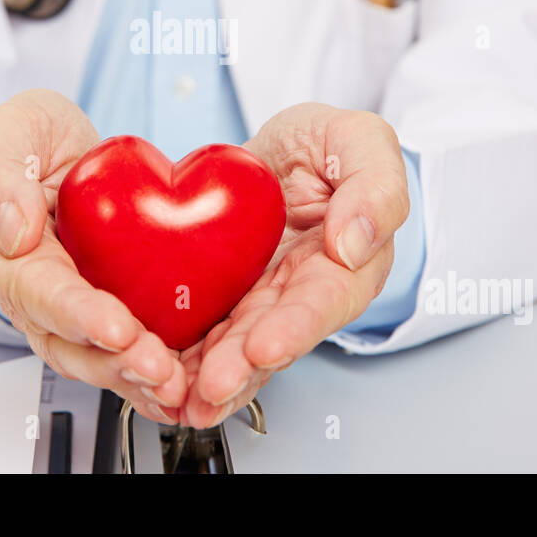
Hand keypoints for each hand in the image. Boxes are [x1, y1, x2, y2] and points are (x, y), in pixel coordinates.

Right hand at [0, 89, 186, 422]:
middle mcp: (33, 290)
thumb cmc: (21, 141)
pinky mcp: (104, 304)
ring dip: (135, 376)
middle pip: (68, 342)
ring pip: (96, 356)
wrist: (46, 148)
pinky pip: (124, 347)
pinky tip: (183, 387)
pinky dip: (150, 373)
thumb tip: (14, 230)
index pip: (39, 291)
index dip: (78, 314)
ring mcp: (69, 302)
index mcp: (1, 252)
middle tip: (159, 369)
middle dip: (114, 362)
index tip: (116, 328)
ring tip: (175, 386)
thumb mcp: (5, 134)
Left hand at [179, 103, 409, 427]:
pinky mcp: (225, 298)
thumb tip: (354, 244)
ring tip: (183, 396)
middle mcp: (304, 290)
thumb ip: (375, 187)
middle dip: (243, 365)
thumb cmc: (325, 144)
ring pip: (237, 345)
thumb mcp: (362, 140)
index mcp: (349, 260)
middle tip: (213, 384)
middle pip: (275, 335)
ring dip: (211, 374)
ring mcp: (262, 298)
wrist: (279, 147)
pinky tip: (161, 377)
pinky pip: (204, 330)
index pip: (326, 299)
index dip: (297, 326)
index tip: (266, 346)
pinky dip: (184, 357)